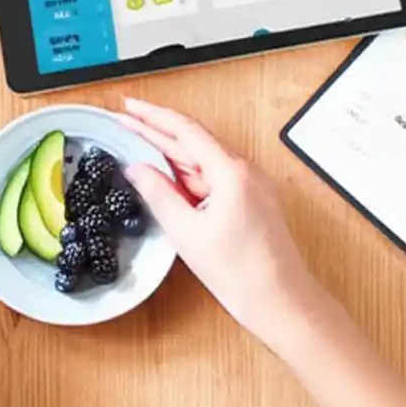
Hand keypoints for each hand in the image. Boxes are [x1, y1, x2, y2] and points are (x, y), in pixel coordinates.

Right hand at [120, 99, 318, 345]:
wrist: (280, 299)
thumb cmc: (239, 272)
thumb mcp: (186, 232)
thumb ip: (159, 194)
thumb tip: (137, 169)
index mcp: (230, 172)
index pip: (185, 131)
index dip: (152, 116)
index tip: (128, 107)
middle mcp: (245, 171)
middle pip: (194, 142)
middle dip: (157, 131)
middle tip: (126, 120)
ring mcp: (251, 185)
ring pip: (204, 162)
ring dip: (172, 155)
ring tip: (139, 145)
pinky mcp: (252, 200)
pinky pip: (215, 179)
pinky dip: (190, 177)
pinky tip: (169, 177)